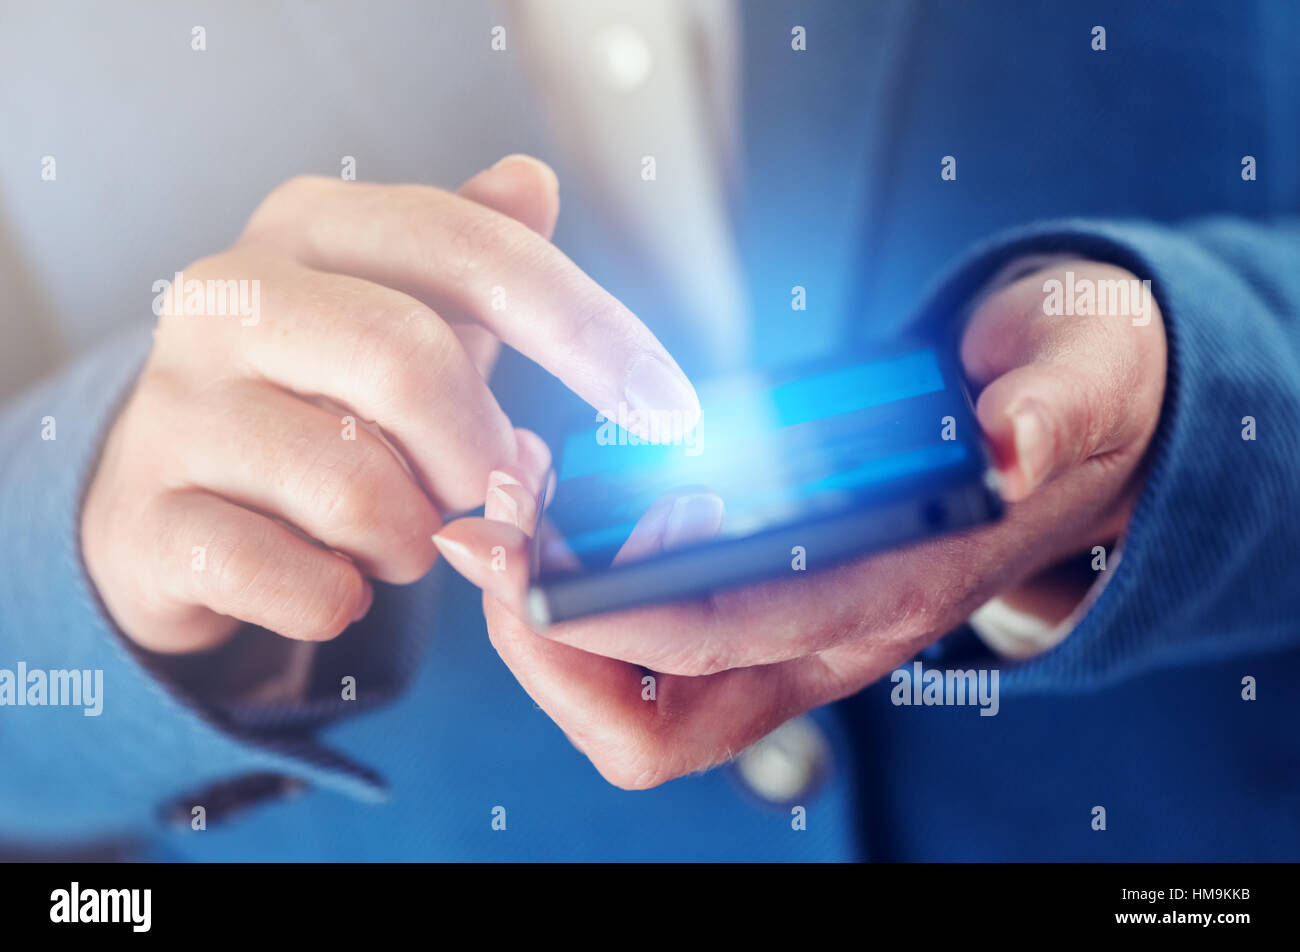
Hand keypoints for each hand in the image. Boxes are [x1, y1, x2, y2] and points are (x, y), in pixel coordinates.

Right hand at [82, 156, 698, 654]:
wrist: (166, 502)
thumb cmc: (316, 400)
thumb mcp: (398, 315)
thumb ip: (468, 259)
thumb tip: (534, 182)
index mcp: (308, 229)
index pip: (471, 248)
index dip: (587, 330)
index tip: (670, 408)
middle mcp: (226, 297)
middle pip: (411, 361)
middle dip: (481, 452)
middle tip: (491, 492)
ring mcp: (173, 410)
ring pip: (359, 490)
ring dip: (413, 540)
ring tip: (395, 536)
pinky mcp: (147, 522)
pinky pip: (294, 579)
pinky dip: (343, 599)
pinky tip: (334, 583)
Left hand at [434, 259, 1166, 787]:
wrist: (1061, 420)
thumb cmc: (1059, 402)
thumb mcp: (1077, 379)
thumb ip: (1050, 409)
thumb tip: (1011, 443)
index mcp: (890, 594)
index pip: (726, 642)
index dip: (611, 611)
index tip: (525, 551)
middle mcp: (826, 640)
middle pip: (655, 726)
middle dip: (548, 652)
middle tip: (496, 535)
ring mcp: (787, 634)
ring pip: (631, 702)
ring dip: (543, 625)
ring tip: (510, 504)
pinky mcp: (760, 603)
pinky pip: (638, 648)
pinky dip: (570, 594)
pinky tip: (554, 498)